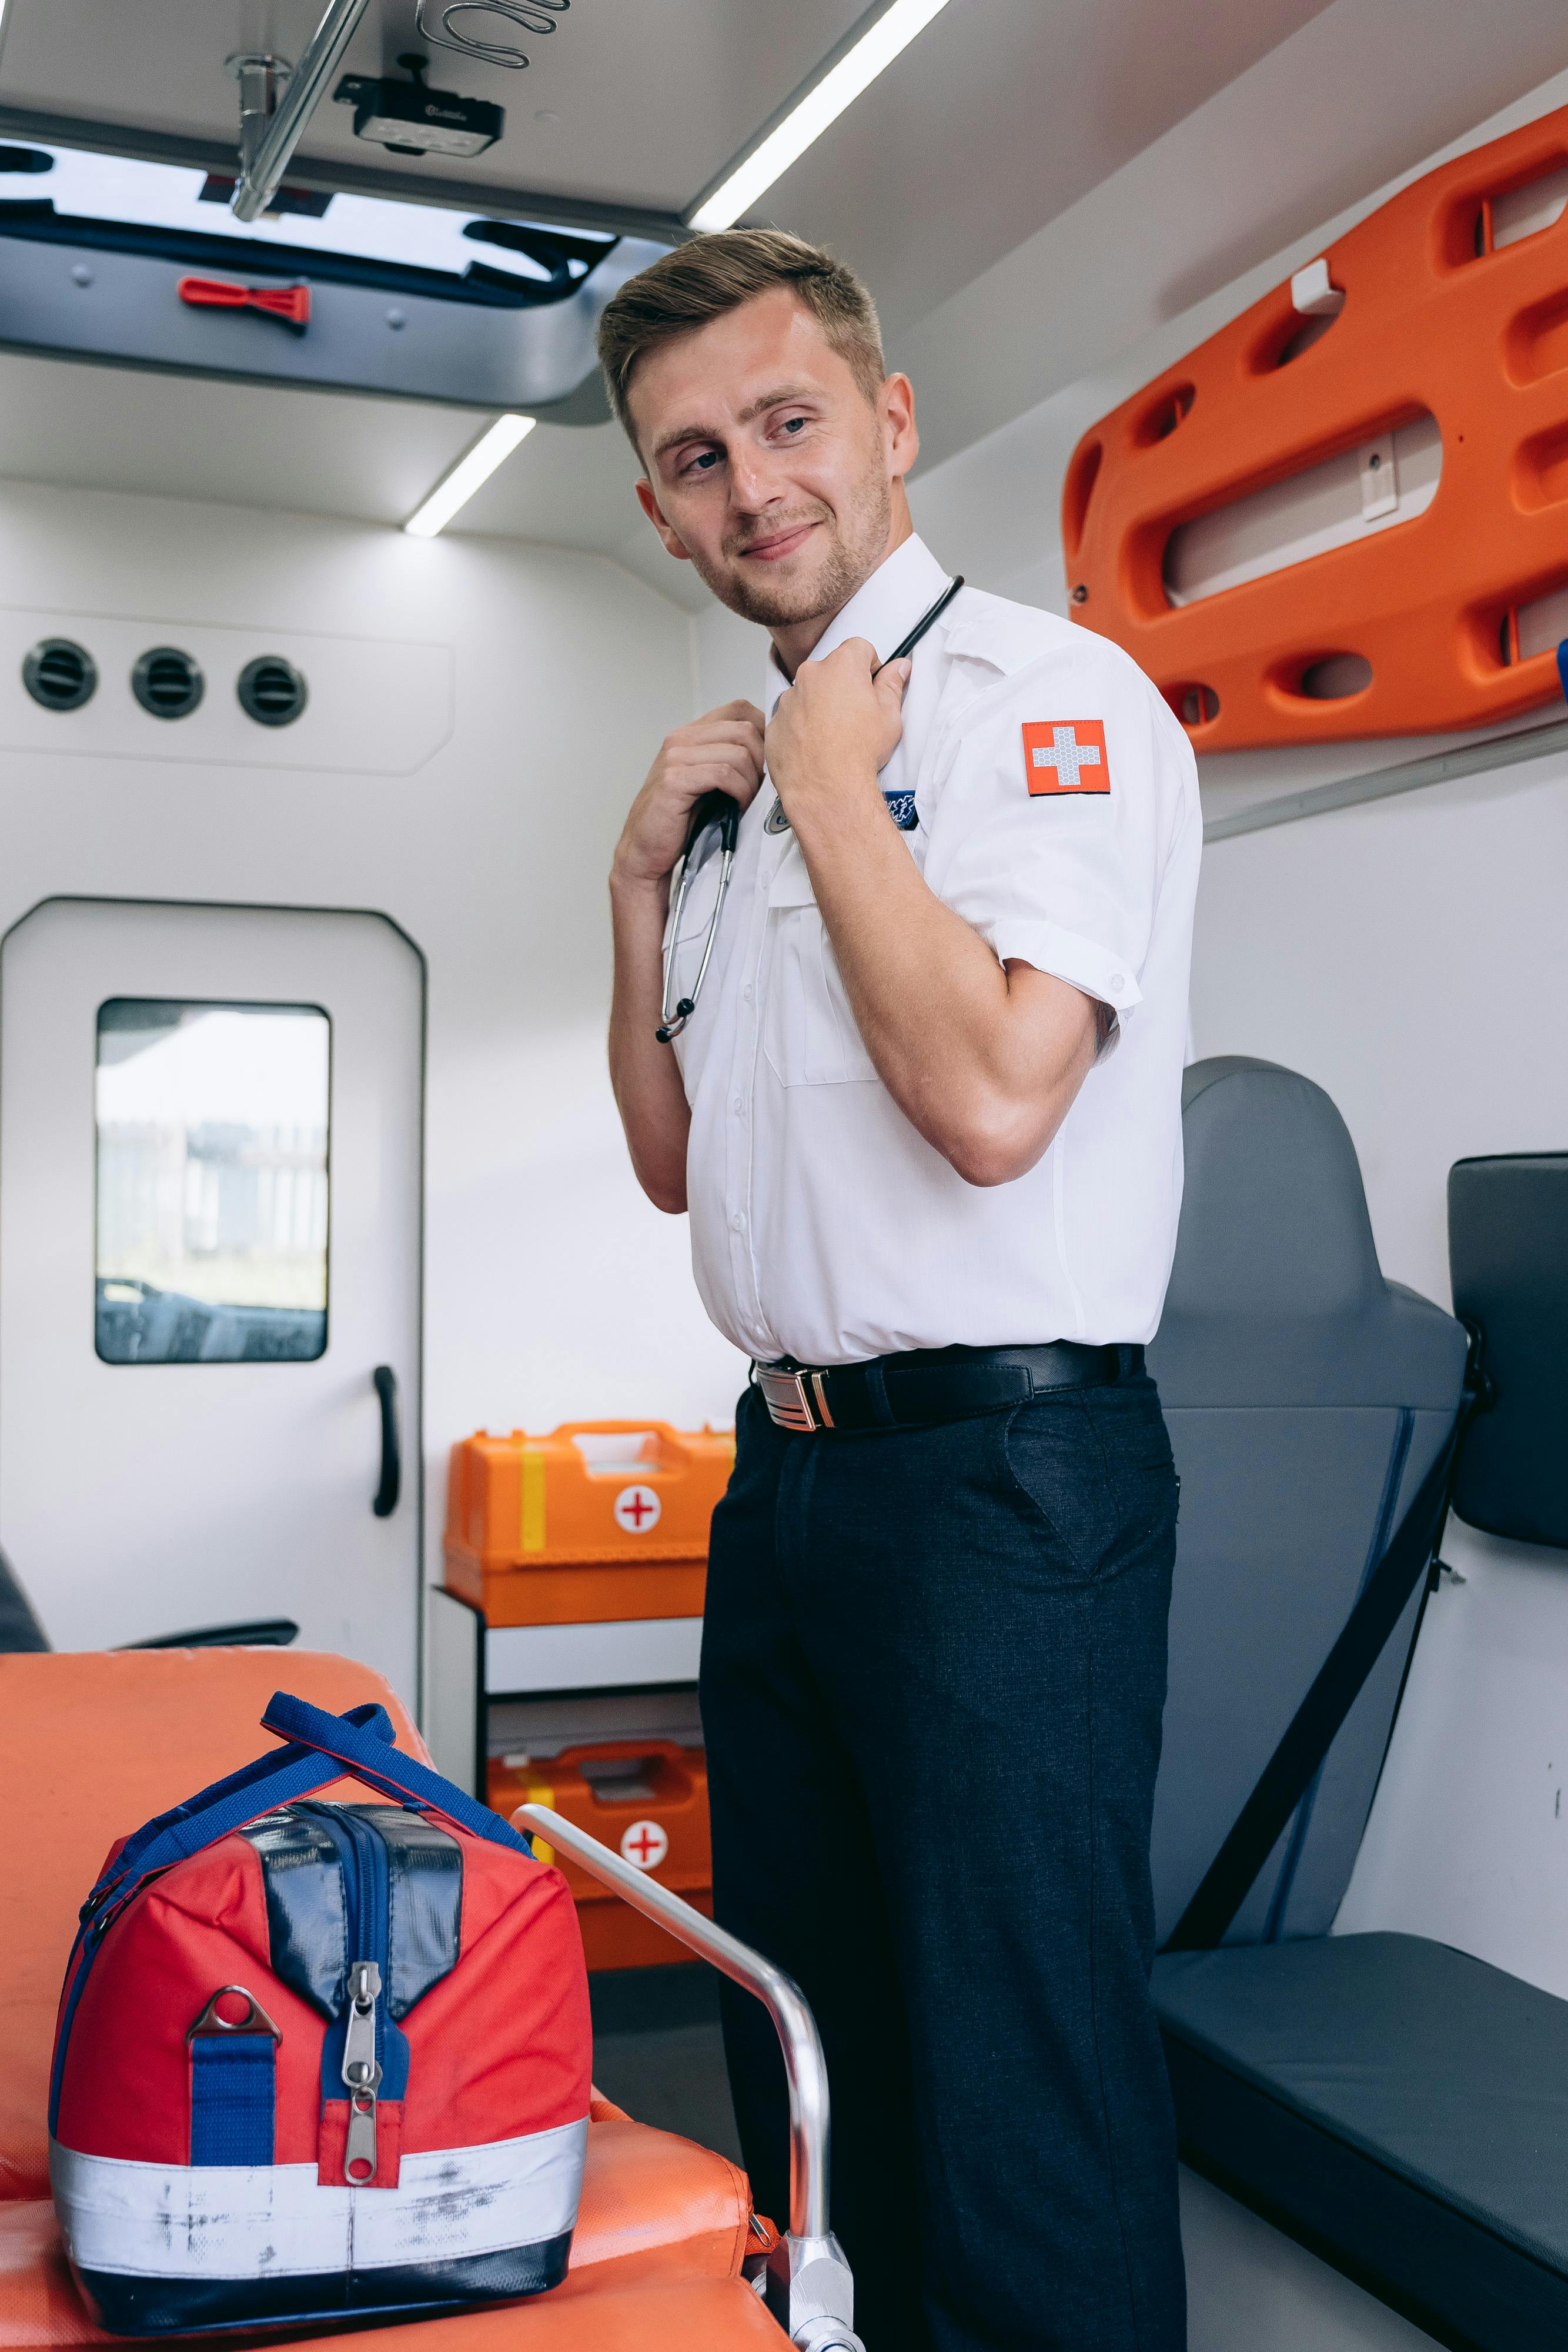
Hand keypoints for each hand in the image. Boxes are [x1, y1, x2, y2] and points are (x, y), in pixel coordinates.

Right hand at [612, 700, 765, 892]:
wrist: (646, 851)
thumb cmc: (680, 820)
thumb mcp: (708, 781)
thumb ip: (729, 759)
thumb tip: (773, 752)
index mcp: (690, 733)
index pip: (739, 709)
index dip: (764, 730)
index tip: (769, 760)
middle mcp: (680, 738)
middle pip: (744, 730)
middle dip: (762, 760)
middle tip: (760, 788)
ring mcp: (675, 757)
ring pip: (738, 753)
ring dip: (752, 782)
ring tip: (747, 801)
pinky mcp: (674, 780)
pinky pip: (724, 775)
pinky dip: (740, 792)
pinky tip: (738, 807)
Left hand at [766, 640, 909, 831]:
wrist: (827, 788)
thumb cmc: (858, 752)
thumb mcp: (889, 715)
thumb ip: (892, 685)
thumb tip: (899, 669)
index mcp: (841, 665)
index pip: (859, 648)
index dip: (870, 666)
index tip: (872, 684)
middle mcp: (810, 676)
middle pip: (831, 671)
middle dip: (844, 687)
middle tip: (857, 716)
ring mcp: (788, 700)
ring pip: (809, 694)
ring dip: (821, 707)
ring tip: (836, 736)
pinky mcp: (775, 724)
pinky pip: (791, 718)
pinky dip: (802, 727)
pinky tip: (817, 748)